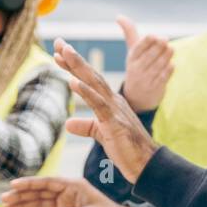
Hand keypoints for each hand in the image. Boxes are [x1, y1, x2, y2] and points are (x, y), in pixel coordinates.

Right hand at [0, 176, 130, 206]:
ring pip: (40, 201)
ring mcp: (66, 202)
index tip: (13, 185)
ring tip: (6, 205)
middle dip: (22, 194)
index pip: (47, 182)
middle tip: (3, 198)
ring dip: (24, 203)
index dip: (29, 183)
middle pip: (40, 191)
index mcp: (73, 185)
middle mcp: (68, 191)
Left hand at [53, 37, 157, 182]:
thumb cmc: (128, 149)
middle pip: (90, 75)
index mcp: (110, 103)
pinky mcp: (114, 122)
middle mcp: (113, 100)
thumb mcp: (102, 135)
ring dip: (78, 67)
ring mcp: (115, 109)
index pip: (89, 80)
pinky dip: (86, 92)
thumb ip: (86, 126)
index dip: (74, 65)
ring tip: (64, 52)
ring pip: (94, 83)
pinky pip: (98, 104)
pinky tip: (73, 81)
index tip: (58, 52)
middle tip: (59, 42)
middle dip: (73, 58)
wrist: (148, 164)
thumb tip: (68, 123)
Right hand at [117, 15, 172, 112]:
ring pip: (157, 66)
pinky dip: (168, 70)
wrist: (136, 97)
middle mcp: (136, 70)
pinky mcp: (155, 88)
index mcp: (131, 59)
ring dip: (165, 57)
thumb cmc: (137, 66)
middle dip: (158, 47)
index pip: (138, 49)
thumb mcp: (132, 52)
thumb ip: (129, 33)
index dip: (146, 42)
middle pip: (149, 57)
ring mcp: (146, 80)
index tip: (154, 35)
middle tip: (165, 39)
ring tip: (171, 49)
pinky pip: (163, 78)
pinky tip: (172, 64)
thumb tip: (119, 16)